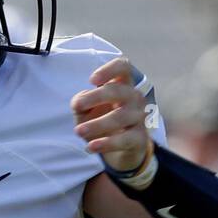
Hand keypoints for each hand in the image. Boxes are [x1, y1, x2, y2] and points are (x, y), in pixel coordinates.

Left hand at [70, 55, 151, 173]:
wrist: (119, 150)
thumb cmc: (102, 121)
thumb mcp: (85, 111)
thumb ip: (80, 104)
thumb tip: (79, 103)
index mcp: (122, 85)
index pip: (123, 67)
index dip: (109, 70)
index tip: (92, 80)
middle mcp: (134, 98)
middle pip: (119, 90)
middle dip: (96, 97)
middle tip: (77, 106)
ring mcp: (139, 117)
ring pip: (121, 117)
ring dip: (97, 124)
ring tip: (79, 131)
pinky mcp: (140, 138)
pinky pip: (125, 139)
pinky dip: (106, 143)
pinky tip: (90, 146)